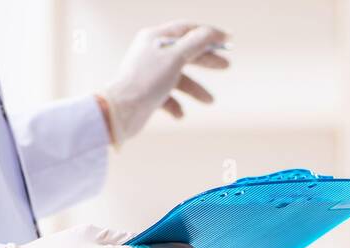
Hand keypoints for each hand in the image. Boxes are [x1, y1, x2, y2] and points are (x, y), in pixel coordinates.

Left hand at [100, 21, 230, 144]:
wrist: (121, 111)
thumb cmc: (147, 81)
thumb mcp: (176, 57)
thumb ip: (196, 43)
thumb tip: (211, 32)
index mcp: (154, 38)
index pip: (186, 29)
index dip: (208, 33)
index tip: (228, 40)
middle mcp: (151, 53)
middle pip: (185, 52)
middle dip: (206, 60)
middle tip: (226, 66)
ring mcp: (149, 74)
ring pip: (178, 78)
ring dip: (195, 89)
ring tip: (210, 101)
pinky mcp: (146, 94)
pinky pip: (167, 96)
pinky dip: (176, 104)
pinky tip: (179, 114)